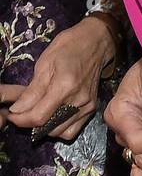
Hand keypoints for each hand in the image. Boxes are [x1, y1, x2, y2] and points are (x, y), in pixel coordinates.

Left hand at [0, 16, 115, 140]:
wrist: (96, 43)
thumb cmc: (68, 47)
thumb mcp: (44, 64)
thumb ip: (32, 91)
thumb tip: (16, 109)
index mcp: (65, 86)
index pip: (39, 117)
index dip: (20, 120)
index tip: (11, 115)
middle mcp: (79, 101)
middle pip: (48, 128)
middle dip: (29, 123)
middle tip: (22, 112)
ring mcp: (87, 107)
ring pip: (59, 132)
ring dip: (44, 128)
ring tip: (37, 113)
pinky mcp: (92, 109)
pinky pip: (72, 130)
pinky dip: (59, 129)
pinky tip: (53, 117)